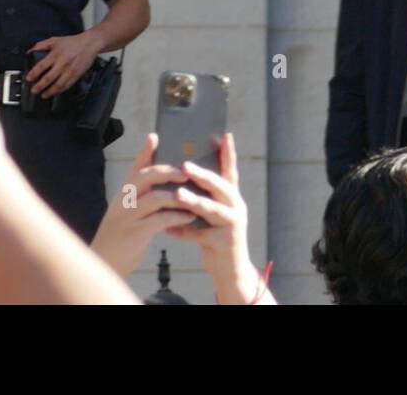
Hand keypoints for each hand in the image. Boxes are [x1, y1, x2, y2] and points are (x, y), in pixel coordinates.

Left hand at [26, 30, 104, 96]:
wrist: (89, 43)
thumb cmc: (72, 42)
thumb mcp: (54, 40)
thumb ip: (41, 45)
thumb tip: (30, 52)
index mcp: (55, 54)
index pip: (41, 66)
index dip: (34, 74)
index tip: (29, 79)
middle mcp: (62, 63)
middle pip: (48, 78)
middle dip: (39, 86)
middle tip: (34, 90)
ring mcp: (70, 70)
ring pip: (58, 84)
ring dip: (50, 91)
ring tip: (44, 95)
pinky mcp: (77, 75)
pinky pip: (67, 85)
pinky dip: (60, 91)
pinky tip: (55, 92)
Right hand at [90, 133, 195, 276]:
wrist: (105, 262)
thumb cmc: (121, 237)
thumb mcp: (127, 213)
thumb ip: (141, 198)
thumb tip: (164, 186)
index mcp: (123, 193)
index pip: (135, 168)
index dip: (145, 152)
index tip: (155, 136)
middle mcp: (123, 201)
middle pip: (146, 177)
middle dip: (169, 172)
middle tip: (187, 172)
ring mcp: (128, 216)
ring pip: (156, 197)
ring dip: (179, 195)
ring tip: (195, 196)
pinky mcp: (136, 233)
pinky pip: (161, 219)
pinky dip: (178, 216)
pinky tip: (190, 216)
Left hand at [167, 133, 274, 304]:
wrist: (230, 270)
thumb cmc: (216, 237)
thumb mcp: (213, 214)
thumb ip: (203, 198)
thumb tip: (181, 176)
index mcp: (232, 197)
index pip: (230, 171)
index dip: (229, 154)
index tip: (226, 135)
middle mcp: (237, 207)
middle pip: (221, 186)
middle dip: (202, 175)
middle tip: (184, 166)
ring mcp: (233, 224)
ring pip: (212, 209)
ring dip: (194, 201)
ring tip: (178, 195)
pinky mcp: (226, 242)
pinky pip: (201, 235)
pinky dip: (184, 232)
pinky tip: (170, 231)